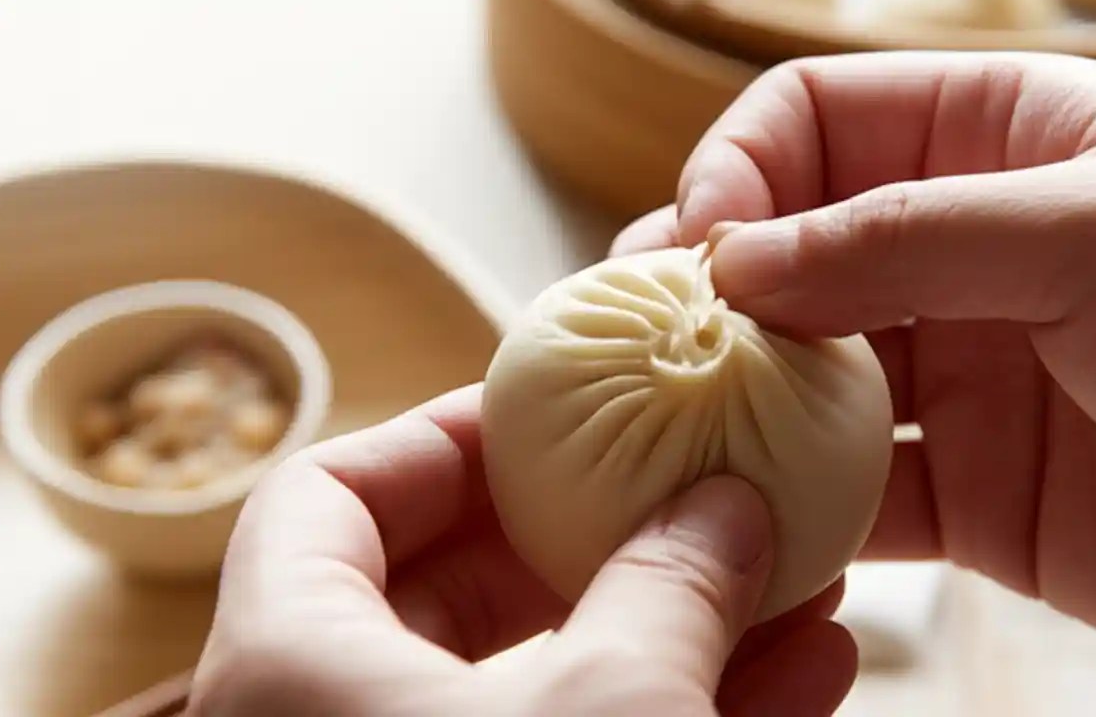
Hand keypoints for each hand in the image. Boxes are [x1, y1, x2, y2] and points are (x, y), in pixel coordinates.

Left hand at [186, 384, 854, 715]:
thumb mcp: (615, 711)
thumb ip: (669, 586)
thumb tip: (728, 507)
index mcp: (293, 668)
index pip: (329, 493)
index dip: (442, 434)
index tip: (553, 409)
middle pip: (450, 586)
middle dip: (594, 534)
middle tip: (689, 486)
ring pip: (537, 683)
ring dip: (666, 622)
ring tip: (784, 572)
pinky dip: (683, 710)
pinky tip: (802, 673)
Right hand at [612, 52, 1095, 669]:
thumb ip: (903, 237)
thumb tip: (735, 261)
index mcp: (1004, 141)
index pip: (821, 117)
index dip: (743, 166)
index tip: (704, 243)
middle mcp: (966, 252)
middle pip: (791, 249)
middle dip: (712, 290)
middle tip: (647, 336)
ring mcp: (960, 374)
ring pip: (803, 376)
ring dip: (736, 402)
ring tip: (671, 432)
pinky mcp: (967, 489)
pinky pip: (850, 492)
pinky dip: (792, 507)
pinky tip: (746, 518)